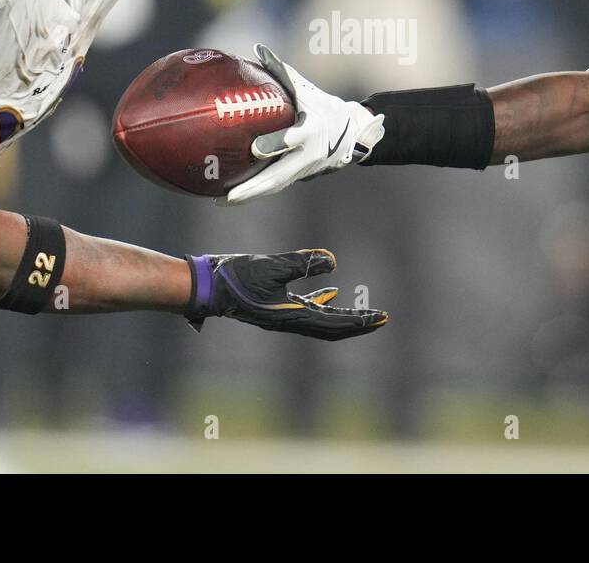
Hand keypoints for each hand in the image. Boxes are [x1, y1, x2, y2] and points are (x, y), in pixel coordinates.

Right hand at [183, 249, 387, 340]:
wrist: (207, 286)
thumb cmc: (236, 276)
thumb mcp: (273, 265)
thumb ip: (302, 262)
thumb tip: (332, 262)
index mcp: (292, 316)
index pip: (335, 323)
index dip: (359, 321)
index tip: (381, 318)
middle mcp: (290, 321)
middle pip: (333, 327)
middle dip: (357, 323)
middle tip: (380, 318)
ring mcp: (282, 315)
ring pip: (321, 319)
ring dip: (343, 315)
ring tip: (363, 311)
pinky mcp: (274, 306)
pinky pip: (307, 308)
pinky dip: (322, 302)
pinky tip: (331, 292)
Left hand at [225, 44, 384, 203]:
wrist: (352, 133)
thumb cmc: (322, 106)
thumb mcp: (306, 88)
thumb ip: (281, 71)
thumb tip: (257, 49)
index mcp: (312, 129)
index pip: (292, 139)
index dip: (275, 145)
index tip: (254, 149)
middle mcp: (309, 154)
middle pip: (280, 175)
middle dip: (255, 187)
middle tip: (229, 195)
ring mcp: (305, 169)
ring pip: (276, 185)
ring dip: (251, 195)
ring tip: (222, 201)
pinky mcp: (300, 176)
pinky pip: (276, 185)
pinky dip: (255, 192)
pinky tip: (232, 197)